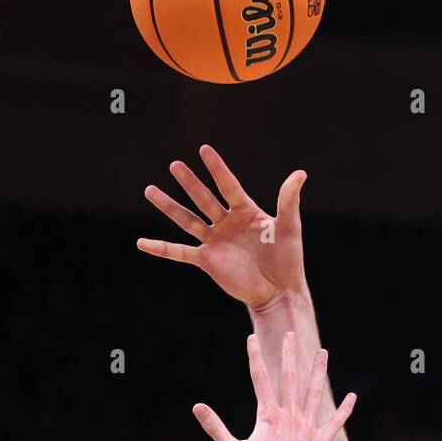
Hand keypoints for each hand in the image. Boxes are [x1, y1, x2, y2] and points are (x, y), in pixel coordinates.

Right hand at [136, 144, 307, 310]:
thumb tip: (300, 173)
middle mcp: (226, 223)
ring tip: (150, 190)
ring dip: (169, 206)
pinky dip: (161, 249)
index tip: (203, 149)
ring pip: (187, 220)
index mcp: (246, 212)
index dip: (216, 168)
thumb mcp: (290, 227)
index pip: (228, 185)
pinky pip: (179, 252)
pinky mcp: (207, 260)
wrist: (279, 291)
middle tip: (174, 165)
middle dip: (189, 182)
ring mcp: (215, 241)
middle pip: (203, 199)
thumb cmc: (287, 259)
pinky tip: (142, 243)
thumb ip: (289, 200)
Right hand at [193, 332, 355, 440]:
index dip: (255, 357)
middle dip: (289, 355)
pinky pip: (335, 423)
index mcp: (269, 417)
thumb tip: (196, 407)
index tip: (251, 338)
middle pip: (290, 379)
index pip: (260, 380)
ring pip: (315, 394)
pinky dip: (344, 410)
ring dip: (318, 372)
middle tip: (290, 334)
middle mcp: (291, 418)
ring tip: (323, 352)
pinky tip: (353, 397)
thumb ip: (215, 426)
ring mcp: (308, 429)